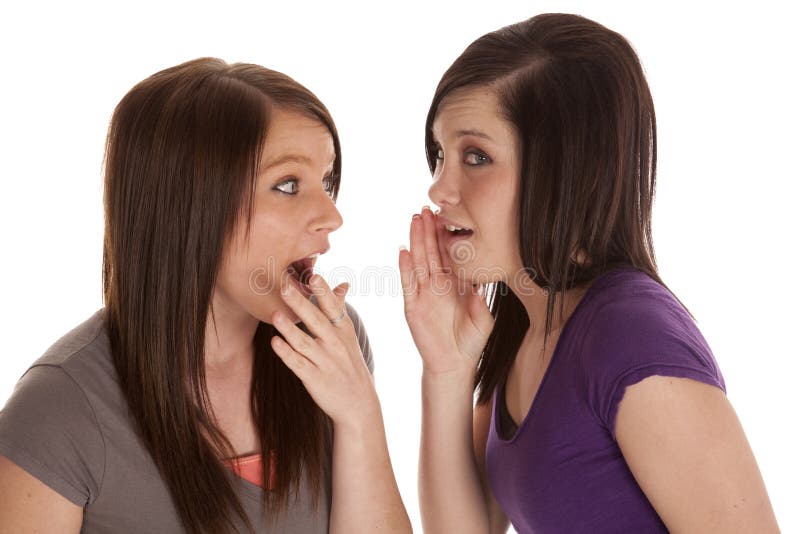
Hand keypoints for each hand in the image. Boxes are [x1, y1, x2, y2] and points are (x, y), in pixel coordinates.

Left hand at [270, 275, 378, 427]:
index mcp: (344, 331)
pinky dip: (286, 354)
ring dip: (289, 329)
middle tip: (285, 287)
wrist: (358, 404)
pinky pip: (298, 364)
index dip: (323, 292)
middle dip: (300, 303)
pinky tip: (275, 343)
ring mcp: (325, 362)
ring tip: (275, 315)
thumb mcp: (349, 336)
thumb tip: (343, 283)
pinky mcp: (314, 379)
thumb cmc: (350, 365)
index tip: (314, 276)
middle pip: (316, 320)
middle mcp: (336, 345)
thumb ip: (339, 310)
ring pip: (304, 342)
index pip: (333, 307)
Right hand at [398, 207, 493, 376]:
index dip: (445, 236)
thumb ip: (481, 304)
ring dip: (416, 242)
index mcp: (455, 285)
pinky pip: (408, 285)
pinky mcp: (413, 307)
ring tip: (413, 221)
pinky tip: (403, 251)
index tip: (445, 216)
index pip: (448, 255)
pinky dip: (405, 269)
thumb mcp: (484, 320)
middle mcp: (437, 286)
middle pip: (431, 253)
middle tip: (425, 209)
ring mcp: (423, 295)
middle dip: (428, 231)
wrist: (454, 364)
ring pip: (418, 262)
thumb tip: (479, 287)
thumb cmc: (470, 342)